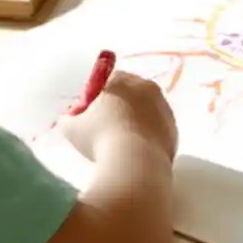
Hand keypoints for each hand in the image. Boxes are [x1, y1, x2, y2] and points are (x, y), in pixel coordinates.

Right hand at [57, 70, 177, 162]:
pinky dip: (146, 138)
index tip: (90, 114)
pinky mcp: (174, 131)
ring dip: (134, 122)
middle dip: (119, 107)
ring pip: (145, 112)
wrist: (134, 164)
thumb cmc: (100, 138)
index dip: (97, 96)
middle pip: (130, 93)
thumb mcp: (71, 127)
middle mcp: (147, 88)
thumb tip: (68, 118)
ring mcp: (164, 109)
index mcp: (122, 79)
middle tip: (104, 129)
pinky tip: (134, 153)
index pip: (108, 79)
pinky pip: (156, 130)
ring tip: (120, 145)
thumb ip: (68, 117)